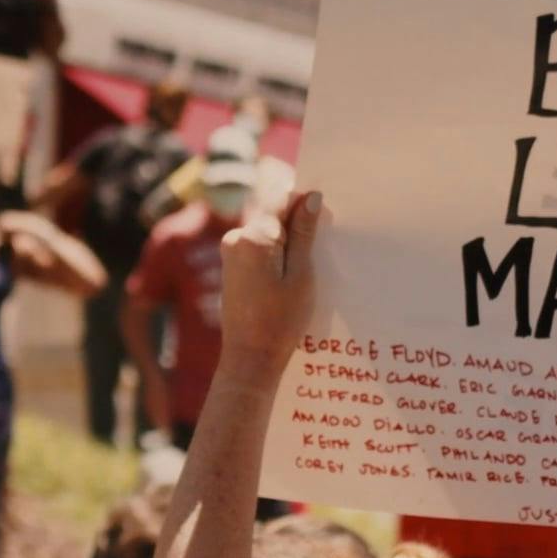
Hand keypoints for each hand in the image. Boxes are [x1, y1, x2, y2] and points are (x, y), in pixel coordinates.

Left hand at [216, 189, 321, 376]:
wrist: (250, 359)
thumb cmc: (280, 321)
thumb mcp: (301, 275)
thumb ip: (304, 234)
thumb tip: (311, 198)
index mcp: (253, 237)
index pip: (281, 200)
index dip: (305, 203)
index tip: (326, 216)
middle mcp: (236, 239)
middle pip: (274, 217)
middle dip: (299, 226)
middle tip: (324, 247)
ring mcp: (230, 254)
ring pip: (268, 234)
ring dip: (289, 244)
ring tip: (309, 268)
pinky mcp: (232, 268)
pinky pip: (259, 250)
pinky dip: (277, 256)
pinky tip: (292, 278)